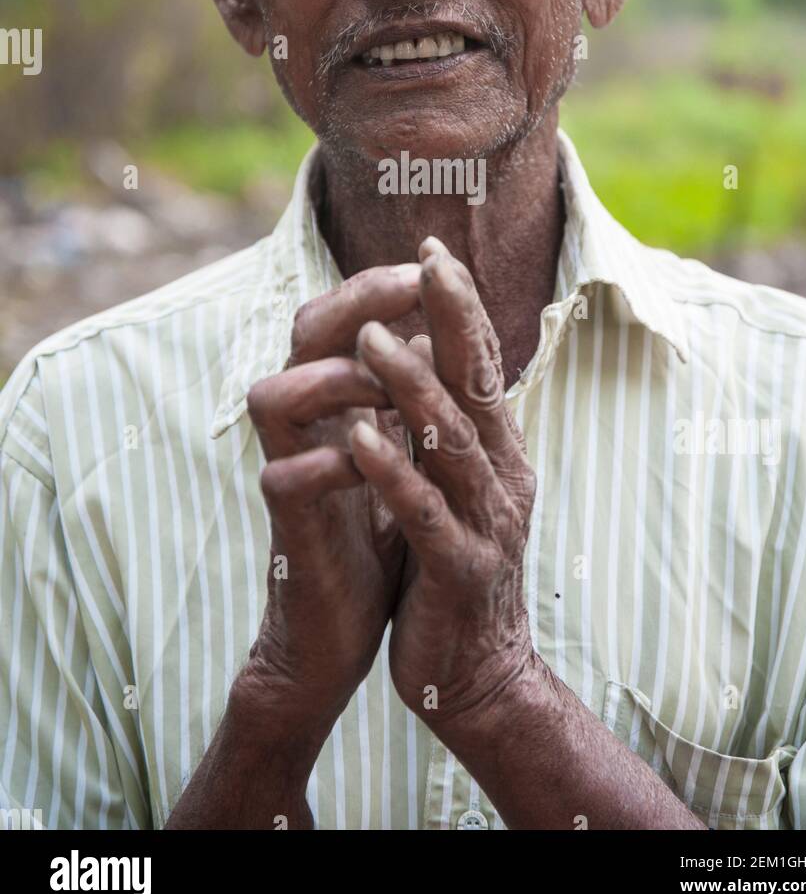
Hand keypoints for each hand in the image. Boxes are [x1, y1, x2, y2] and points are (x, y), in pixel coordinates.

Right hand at [237, 263, 419, 757]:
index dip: (382, 283)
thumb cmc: (378, 533)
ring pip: (275, 394)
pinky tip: (370, 463)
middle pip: (304, 333)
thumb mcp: (402, 452)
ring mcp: (288, 468)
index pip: (343, 315)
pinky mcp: (286, 525)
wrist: (343, 631)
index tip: (437, 263)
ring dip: (337, 380)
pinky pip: (286, 477)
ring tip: (392, 389)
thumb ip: (408, 395)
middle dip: (358, 302)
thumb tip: (443, 327)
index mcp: (335, 399)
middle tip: (413, 286)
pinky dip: (329, 464)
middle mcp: (305, 423)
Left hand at [348, 238, 537, 734]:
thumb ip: (446, 426)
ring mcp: (487, 522)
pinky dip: (393, 472)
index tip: (434, 248)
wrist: (476, 673)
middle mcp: (504, 476)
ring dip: (412, 387)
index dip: (460, 305)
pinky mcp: (459, 570)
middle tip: (428, 261)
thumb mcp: (457, 485)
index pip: (481, 364)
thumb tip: (423, 352)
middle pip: (480, 385)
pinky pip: (423, 513)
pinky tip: (358, 437)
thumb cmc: (452, 567)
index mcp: (499, 451)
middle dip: (453, 319)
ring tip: (372, 339)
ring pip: (452, 442)